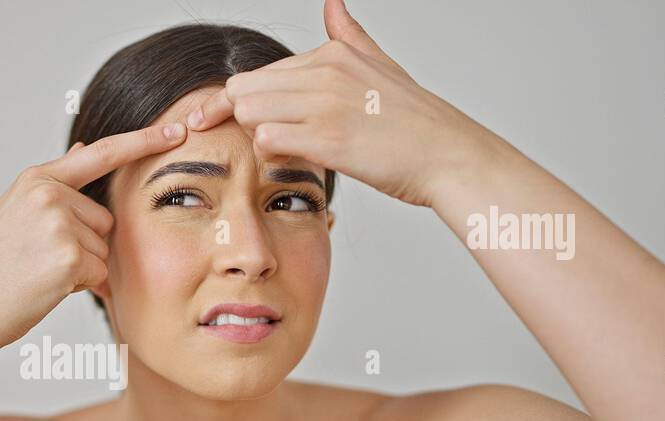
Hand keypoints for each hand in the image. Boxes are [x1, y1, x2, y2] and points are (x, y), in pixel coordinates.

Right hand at [0, 122, 187, 351]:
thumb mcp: (15, 212)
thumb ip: (55, 185)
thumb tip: (83, 149)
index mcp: (36, 180)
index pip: (101, 154)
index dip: (143, 141)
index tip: (177, 129)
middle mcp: (49, 194)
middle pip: (104, 219)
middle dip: (84, 245)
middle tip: (39, 261)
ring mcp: (59, 224)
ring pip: (103, 249)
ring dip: (81, 269)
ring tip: (38, 274)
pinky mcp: (69, 257)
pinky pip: (99, 274)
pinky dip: (81, 287)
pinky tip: (45, 288)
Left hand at [185, 0, 503, 208]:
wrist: (450, 157)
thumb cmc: (415, 122)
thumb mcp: (381, 65)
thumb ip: (350, 36)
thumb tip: (333, 4)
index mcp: (334, 54)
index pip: (258, 75)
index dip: (235, 103)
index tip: (215, 122)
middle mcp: (327, 73)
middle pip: (244, 91)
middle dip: (239, 119)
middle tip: (258, 140)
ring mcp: (327, 105)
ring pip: (249, 112)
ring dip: (254, 136)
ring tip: (284, 150)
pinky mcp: (328, 140)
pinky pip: (267, 140)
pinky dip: (268, 154)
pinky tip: (292, 160)